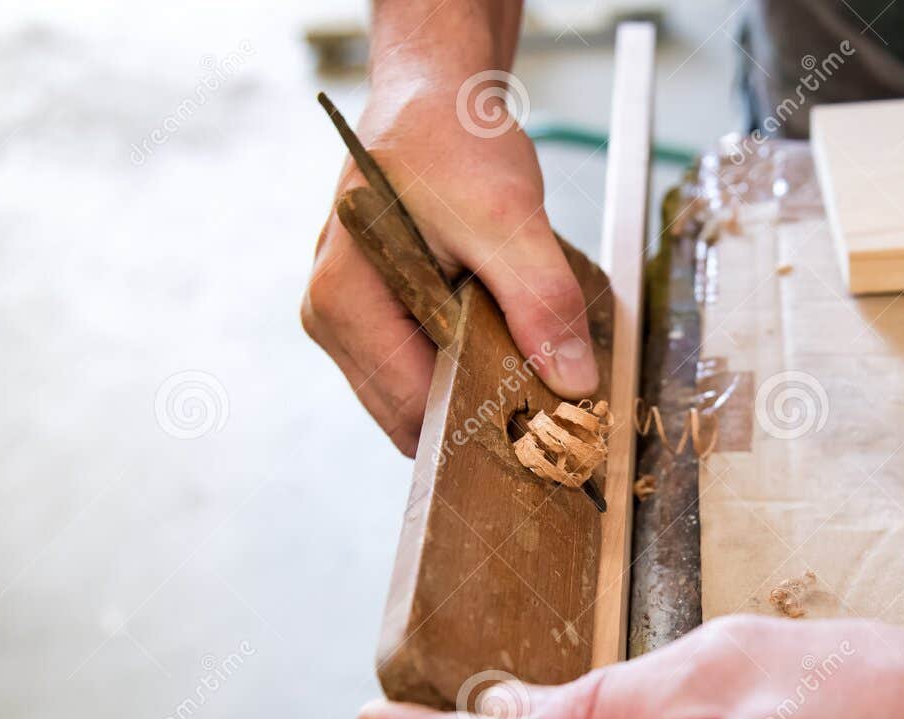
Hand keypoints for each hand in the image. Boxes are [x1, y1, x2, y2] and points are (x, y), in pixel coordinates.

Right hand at [301, 61, 598, 454]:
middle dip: (476, 418)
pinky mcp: (373, 315)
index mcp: (343, 299)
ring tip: (527, 379)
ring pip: (415, 397)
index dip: (479, 428)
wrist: (433, 96)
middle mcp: (329, 318)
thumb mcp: (508, 219)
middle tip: (547, 417)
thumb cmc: (452, 142)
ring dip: (471, 395)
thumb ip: (539, 302)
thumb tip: (573, 384)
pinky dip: (463, 371)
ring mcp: (346, 319)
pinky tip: (502, 354)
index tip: (542, 438)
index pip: (412, 406)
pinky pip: (420, 368)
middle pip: (409, 413)